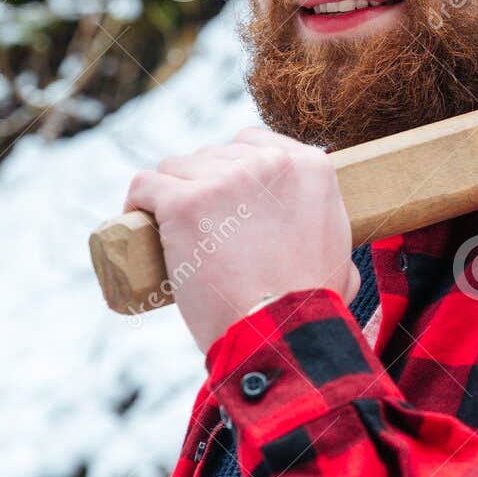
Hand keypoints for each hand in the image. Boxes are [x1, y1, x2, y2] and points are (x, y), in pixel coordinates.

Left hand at [122, 126, 359, 354]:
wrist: (280, 332)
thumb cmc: (311, 306)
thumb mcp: (339, 254)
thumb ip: (330, 233)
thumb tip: (327, 245)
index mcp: (311, 167)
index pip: (254, 144)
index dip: (234, 170)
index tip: (225, 199)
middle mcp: (269, 163)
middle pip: (213, 155)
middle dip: (203, 184)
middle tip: (200, 227)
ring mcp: (224, 180)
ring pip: (178, 168)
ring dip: (172, 193)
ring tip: (170, 230)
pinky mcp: (185, 203)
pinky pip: (146, 185)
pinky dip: (138, 202)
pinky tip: (139, 220)